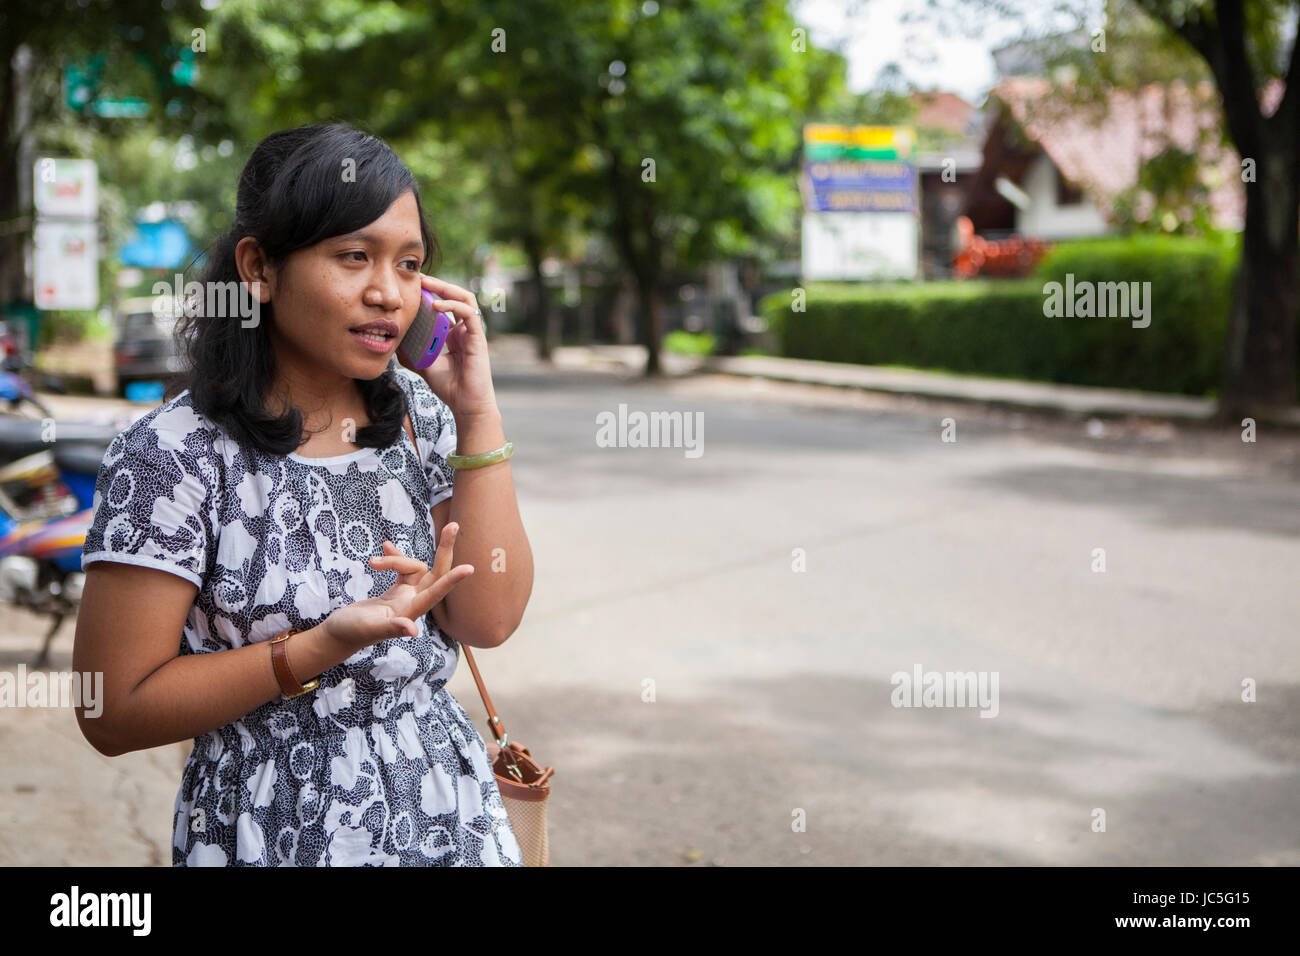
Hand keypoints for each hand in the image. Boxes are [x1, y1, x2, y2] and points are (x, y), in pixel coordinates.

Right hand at [321, 524, 473, 652]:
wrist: (338, 635)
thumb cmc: (350, 633)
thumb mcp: (369, 628)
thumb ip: (391, 628)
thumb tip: (413, 629)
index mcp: (410, 611)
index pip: (435, 593)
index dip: (452, 581)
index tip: (470, 568)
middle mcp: (413, 603)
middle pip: (436, 573)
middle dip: (445, 550)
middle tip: (453, 525)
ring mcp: (405, 597)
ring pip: (414, 568)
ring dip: (396, 560)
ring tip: (372, 563)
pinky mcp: (396, 592)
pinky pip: (402, 570)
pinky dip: (395, 558)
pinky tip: (385, 548)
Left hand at [395, 273, 498, 418]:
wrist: (466, 406)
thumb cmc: (450, 388)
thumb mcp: (425, 366)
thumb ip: (414, 354)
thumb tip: (394, 344)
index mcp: (454, 334)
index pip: (445, 305)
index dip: (431, 293)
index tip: (412, 286)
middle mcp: (465, 329)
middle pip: (455, 296)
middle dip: (438, 284)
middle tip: (418, 278)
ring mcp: (473, 332)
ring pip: (465, 298)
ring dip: (446, 288)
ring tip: (428, 284)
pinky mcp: (478, 338)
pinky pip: (469, 314)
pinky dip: (453, 306)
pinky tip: (437, 306)